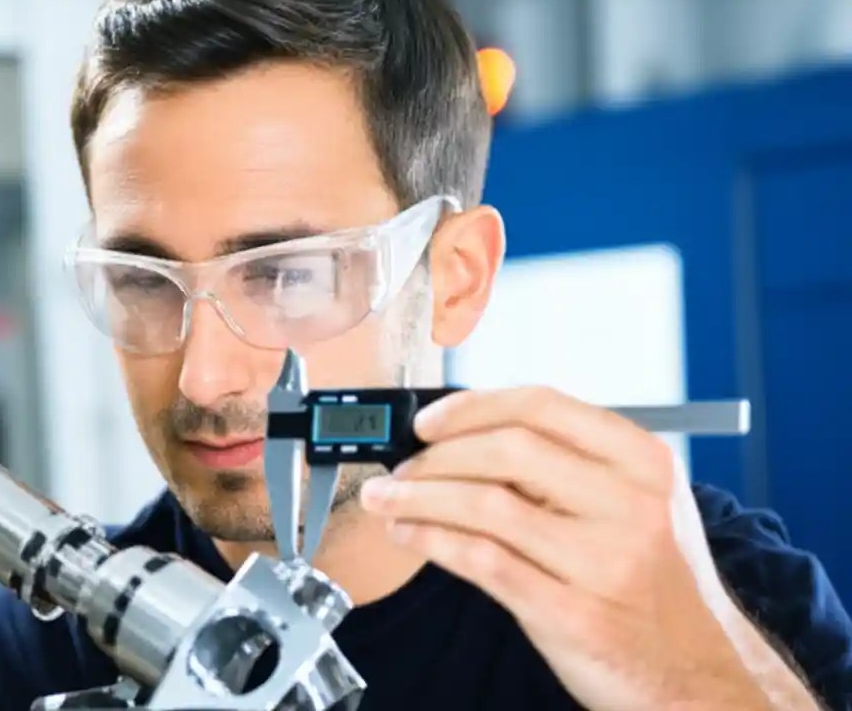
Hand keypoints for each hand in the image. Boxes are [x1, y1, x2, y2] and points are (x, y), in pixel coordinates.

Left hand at [359, 387, 771, 710]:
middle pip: (507, 450)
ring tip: (385, 497)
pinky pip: (482, 561)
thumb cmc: (647, 579)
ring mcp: (604, 561)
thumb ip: (565, 464)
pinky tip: (407, 533)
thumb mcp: (633, 503)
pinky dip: (430, 540)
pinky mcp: (574, 614)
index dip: (471, 406)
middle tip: (401, 467)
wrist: (691, 672)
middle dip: (436, 455)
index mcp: (641, 461)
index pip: (541, 405)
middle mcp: (629, 504)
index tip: (427, 421)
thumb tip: (461, 435)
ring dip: (418, 497)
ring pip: (485, 505)